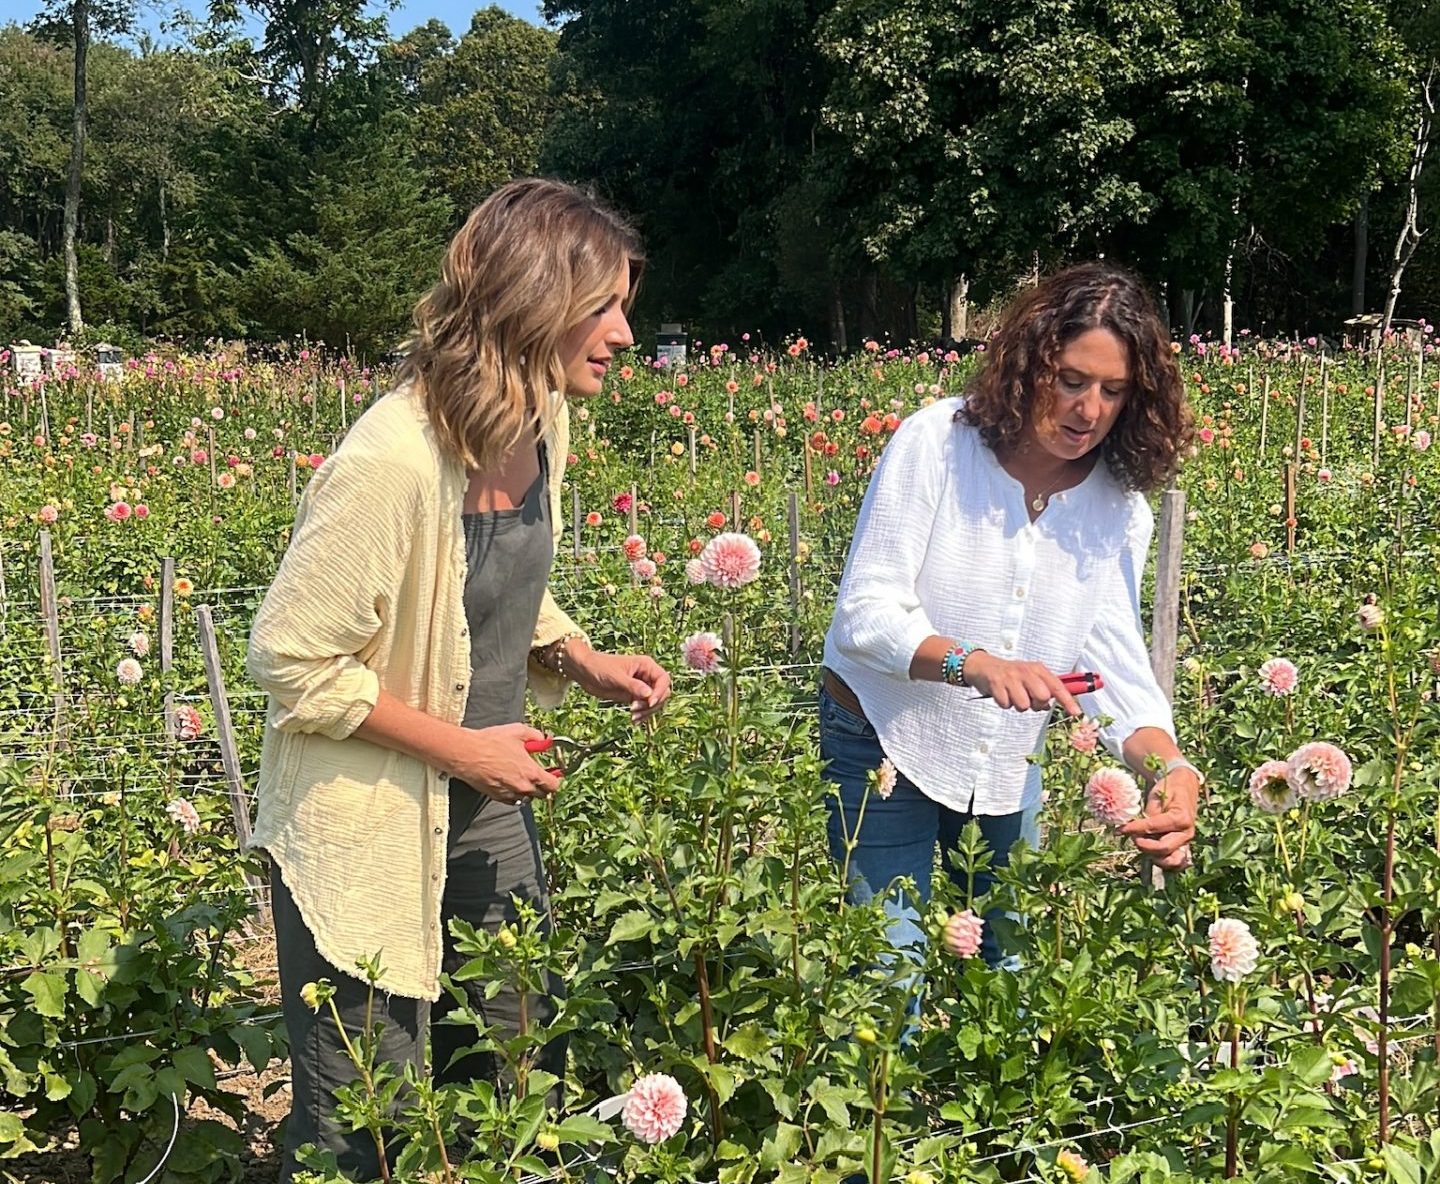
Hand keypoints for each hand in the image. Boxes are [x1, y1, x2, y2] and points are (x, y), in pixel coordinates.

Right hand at [448, 722, 560, 805]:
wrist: (467, 753)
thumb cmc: (492, 742)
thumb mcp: (519, 731)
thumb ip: (536, 736)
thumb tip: (544, 741)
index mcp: (531, 772)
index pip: (553, 786)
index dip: (555, 779)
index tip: (552, 774)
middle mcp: (523, 787)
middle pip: (542, 795)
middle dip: (542, 785)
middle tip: (536, 774)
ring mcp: (509, 794)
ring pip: (526, 798)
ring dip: (528, 790)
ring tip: (521, 777)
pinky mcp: (497, 797)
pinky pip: (512, 800)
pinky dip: (514, 793)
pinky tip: (509, 781)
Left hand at [566, 642, 671, 722]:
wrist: (584, 671)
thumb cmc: (599, 667)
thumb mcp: (616, 677)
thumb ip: (633, 686)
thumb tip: (649, 694)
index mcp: (645, 665)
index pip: (663, 679)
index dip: (660, 692)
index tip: (650, 702)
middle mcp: (646, 676)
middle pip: (662, 693)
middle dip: (652, 704)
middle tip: (636, 710)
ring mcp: (640, 687)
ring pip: (654, 702)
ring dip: (647, 712)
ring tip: (633, 717)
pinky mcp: (633, 696)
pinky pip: (644, 708)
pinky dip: (642, 715)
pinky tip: (634, 721)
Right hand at [960, 652, 1082, 715]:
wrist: (985, 667)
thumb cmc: (1012, 675)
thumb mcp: (1031, 676)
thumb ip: (1044, 689)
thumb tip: (1051, 705)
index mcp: (1038, 670)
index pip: (1057, 686)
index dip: (1067, 700)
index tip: (1076, 713)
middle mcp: (1026, 671)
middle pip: (1042, 697)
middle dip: (1036, 704)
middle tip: (1028, 699)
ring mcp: (1011, 677)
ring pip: (1024, 705)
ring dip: (1018, 705)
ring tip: (1013, 695)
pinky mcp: (997, 683)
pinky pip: (1006, 704)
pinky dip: (1005, 703)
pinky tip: (1002, 694)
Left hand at [1119, 769, 1199, 870]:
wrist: (1186, 784)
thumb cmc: (1170, 787)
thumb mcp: (1156, 795)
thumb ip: (1148, 814)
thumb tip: (1135, 828)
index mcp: (1181, 818)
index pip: (1153, 827)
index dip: (1133, 829)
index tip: (1119, 830)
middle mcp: (1186, 833)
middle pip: (1163, 848)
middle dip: (1143, 845)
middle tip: (1131, 836)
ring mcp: (1186, 841)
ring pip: (1171, 860)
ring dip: (1153, 856)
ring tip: (1141, 844)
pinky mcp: (1183, 845)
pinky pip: (1175, 860)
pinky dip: (1163, 861)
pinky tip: (1151, 854)